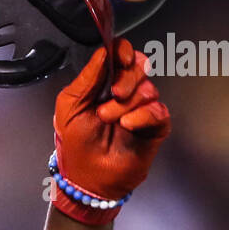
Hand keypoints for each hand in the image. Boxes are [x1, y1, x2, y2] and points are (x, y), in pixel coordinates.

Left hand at [52, 38, 170, 221]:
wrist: (87, 177)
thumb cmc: (76, 143)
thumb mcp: (70, 106)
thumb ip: (87, 78)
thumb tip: (103, 52)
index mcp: (105, 84)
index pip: (121, 56)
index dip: (124, 52)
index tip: (121, 59)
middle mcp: (127, 92)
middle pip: (139, 68)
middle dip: (126, 79)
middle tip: (114, 95)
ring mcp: (142, 108)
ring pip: (148, 89)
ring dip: (126, 105)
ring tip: (111, 121)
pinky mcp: (156, 127)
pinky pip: (158, 111)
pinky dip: (142, 116)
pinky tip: (127, 126)